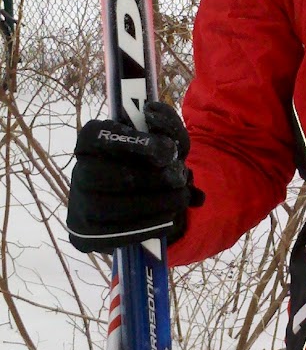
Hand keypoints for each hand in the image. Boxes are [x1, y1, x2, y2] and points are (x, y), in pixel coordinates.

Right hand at [67, 100, 203, 252]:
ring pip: (119, 206)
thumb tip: (154, 114)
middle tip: (180, 178)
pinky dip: (151, 223)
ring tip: (182, 196)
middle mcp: (79, 171)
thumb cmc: (145, 165)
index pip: (100, 136)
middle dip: (156, 178)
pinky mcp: (88, 235)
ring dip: (159, 202)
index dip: (134, 142)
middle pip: (115, 175)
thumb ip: (166, 126)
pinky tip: (170, 215)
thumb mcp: (161, 142)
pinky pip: (121, 232)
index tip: (168, 150)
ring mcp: (81, 205)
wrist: (124, 207)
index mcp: (89, 141)